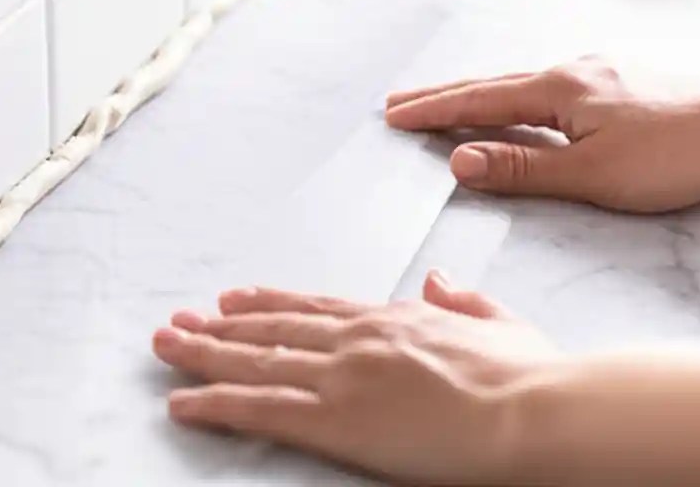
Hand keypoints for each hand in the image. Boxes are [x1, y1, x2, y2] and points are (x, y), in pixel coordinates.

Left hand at [153, 272, 561, 485]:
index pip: (316, 308)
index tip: (234, 298)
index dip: (269, 304)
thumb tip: (442, 281)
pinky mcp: (335, 418)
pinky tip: (182, 401)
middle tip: (181, 319)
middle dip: (221, 325)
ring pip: (255, 361)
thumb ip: (465, 302)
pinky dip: (214, 402)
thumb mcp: (502, 323)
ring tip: (165, 345)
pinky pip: (259, 408)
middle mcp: (359, 339)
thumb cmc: (530, 377)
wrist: (534, 409)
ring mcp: (342, 375)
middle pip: (273, 329)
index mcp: (396, 318)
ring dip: (203, 353)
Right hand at [386, 56, 699, 213]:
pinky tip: (531, 105)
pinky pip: (557, 86)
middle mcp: (574, 69)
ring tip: (454, 105)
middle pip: (494, 85)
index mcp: (558, 90)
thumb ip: (525, 168)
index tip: (392, 116)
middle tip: (401, 103)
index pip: (477, 103)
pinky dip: (524, 96)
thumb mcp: (595, 174)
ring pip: (526, 84)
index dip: (432, 112)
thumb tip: (461, 160)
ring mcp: (604, 69)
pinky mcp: (629, 77)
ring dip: (483, 96)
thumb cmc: (684, 147)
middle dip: (444, 96)